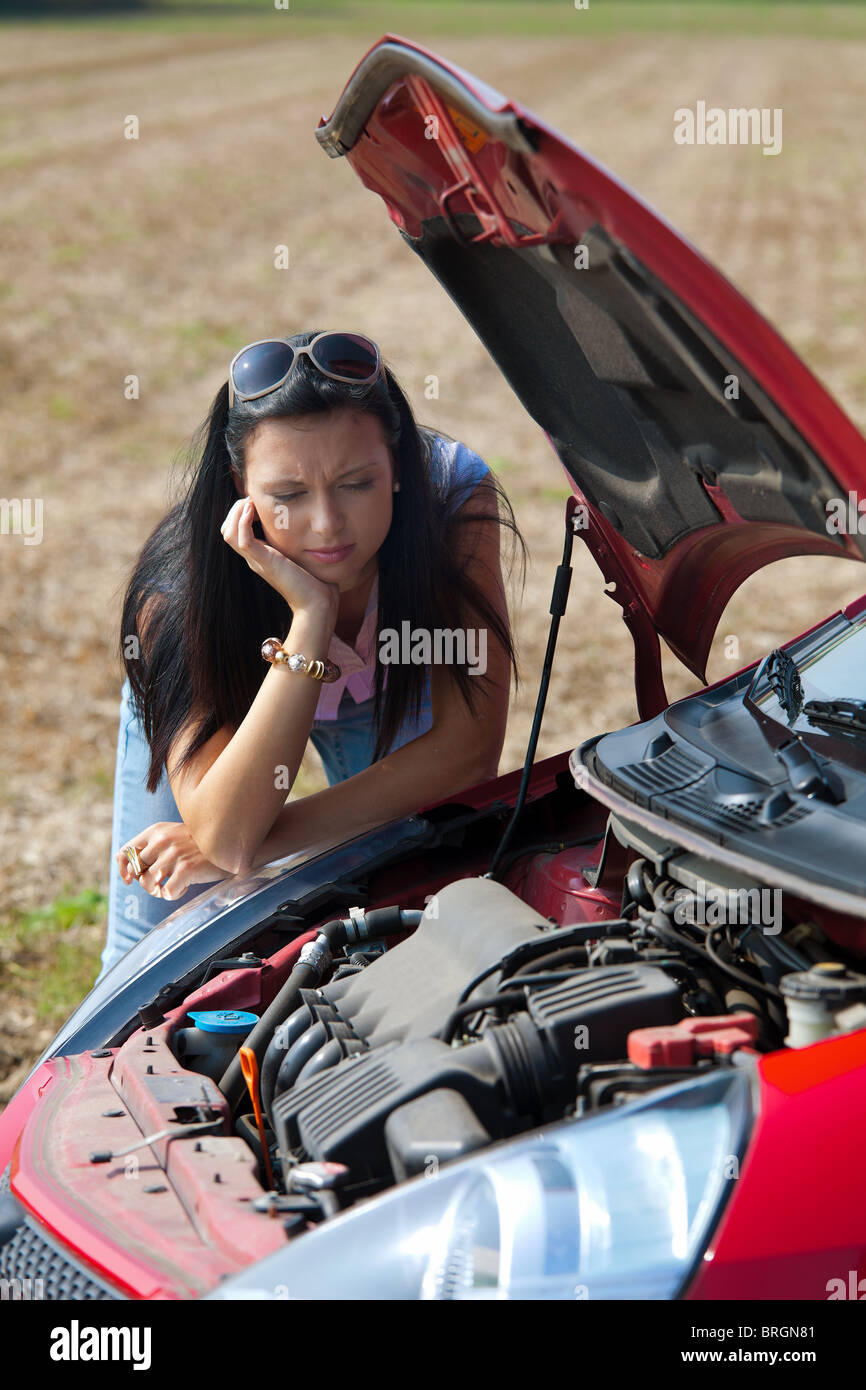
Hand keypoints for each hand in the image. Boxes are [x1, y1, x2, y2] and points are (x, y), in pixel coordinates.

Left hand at [117, 821, 227, 901]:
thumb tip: (126, 866)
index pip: (126, 851)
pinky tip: (185, 886)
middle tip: (160, 884)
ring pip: (149, 884)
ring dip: (160, 890)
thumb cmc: (200, 844)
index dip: (124, 869)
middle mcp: (162, 840)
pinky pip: (167, 892)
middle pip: (137, 871)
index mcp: (156, 830)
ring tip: (173, 885)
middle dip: (145, 883)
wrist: (230, 842)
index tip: (129, 880)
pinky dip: (174, 894)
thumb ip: (152, 846)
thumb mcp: (173, 836)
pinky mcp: (186, 869)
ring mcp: (174, 854)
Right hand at [220, 496, 339, 620]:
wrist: (317, 604)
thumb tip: (308, 523)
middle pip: (227, 530)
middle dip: (236, 509)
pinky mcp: (263, 561)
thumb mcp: (303, 554)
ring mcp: (257, 560)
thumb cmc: (315, 581)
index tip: (259, 500)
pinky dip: (243, 520)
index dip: (242, 512)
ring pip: (229, 532)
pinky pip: (242, 538)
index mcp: (261, 556)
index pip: (236, 531)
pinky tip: (253, 508)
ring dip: (237, 512)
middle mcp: (254, 558)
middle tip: (253, 499)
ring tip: (251, 502)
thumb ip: (298, 539)